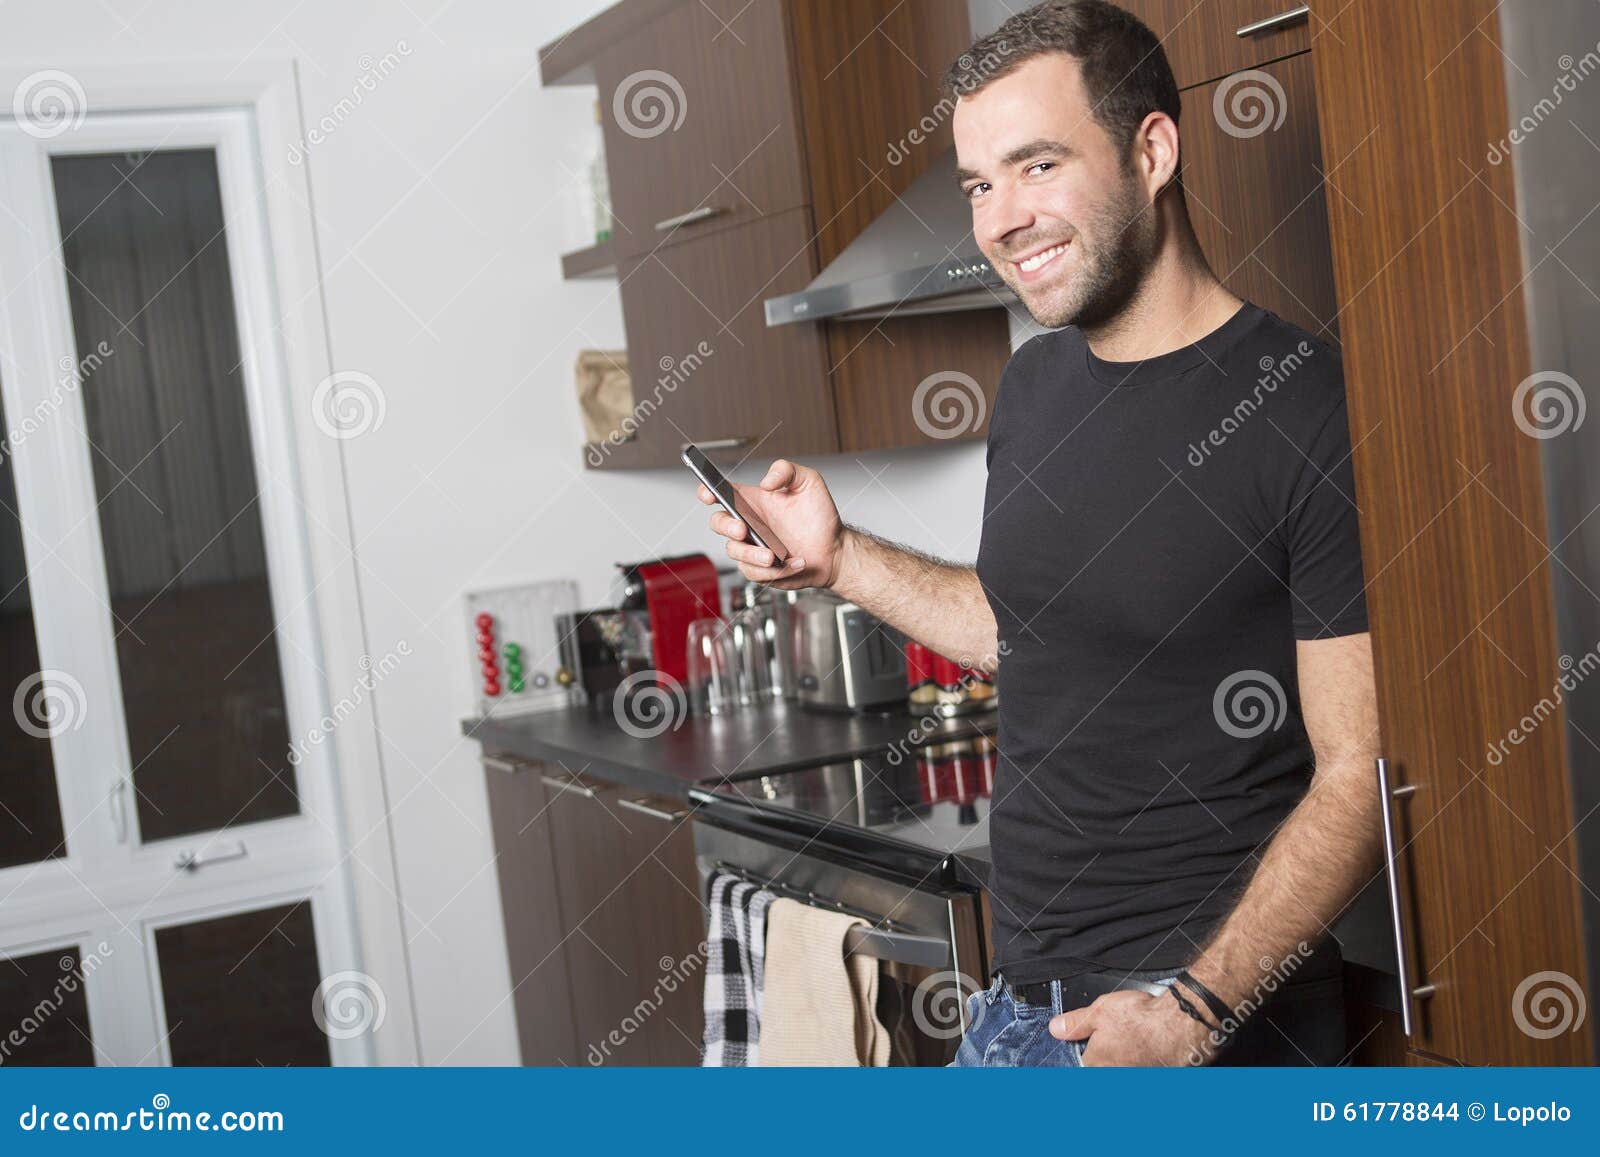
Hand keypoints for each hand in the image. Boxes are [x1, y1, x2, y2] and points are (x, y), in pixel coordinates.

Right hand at [698, 459, 846, 590]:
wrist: (834, 550)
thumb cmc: (819, 517)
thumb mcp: (809, 482)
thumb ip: (787, 470)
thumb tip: (767, 480)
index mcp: (753, 501)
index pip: (722, 492)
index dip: (708, 491)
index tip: (709, 493)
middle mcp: (749, 524)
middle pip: (718, 523)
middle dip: (726, 526)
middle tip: (743, 529)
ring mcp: (752, 547)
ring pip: (735, 552)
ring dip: (753, 555)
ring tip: (774, 556)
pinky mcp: (760, 569)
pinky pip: (755, 572)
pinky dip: (775, 570)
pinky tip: (794, 562)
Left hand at [1049, 990, 1216, 1066]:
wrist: (1178, 1026)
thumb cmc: (1140, 1019)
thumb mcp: (1099, 1011)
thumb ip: (1075, 1023)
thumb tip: (1056, 1029)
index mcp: (1096, 1064)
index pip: (1082, 1067)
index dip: (1086, 1057)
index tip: (1091, 1050)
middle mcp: (1115, 1077)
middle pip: (1103, 1073)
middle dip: (1107, 1064)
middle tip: (1119, 1047)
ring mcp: (1135, 1080)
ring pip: (1123, 1074)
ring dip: (1126, 1066)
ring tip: (1135, 1049)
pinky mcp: (1156, 1080)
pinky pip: (1142, 1074)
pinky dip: (1143, 1067)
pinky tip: (1149, 1056)